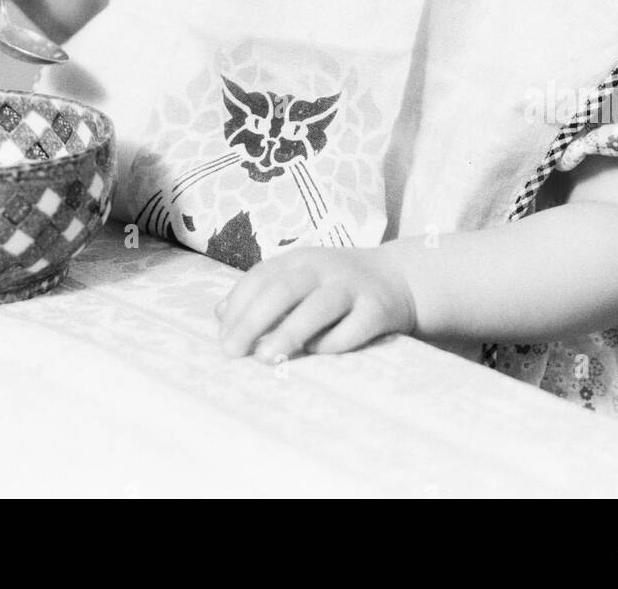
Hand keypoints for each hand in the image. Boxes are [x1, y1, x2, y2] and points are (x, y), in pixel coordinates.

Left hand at [215, 246, 415, 362]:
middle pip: (284, 289)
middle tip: (232, 350)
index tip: (222, 337)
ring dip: (289, 332)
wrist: (399, 278)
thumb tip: (219, 314)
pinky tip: (316, 355)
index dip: (238, 306)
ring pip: (319, 306)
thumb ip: (261, 292)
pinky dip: (333, 343)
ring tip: (266, 358)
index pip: (261, 277)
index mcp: (300, 259)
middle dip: (254, 319)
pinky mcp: (378, 309)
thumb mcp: (299, 278)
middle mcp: (324, 268)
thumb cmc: (336, 284)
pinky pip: (354, 328)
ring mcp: (353, 287)